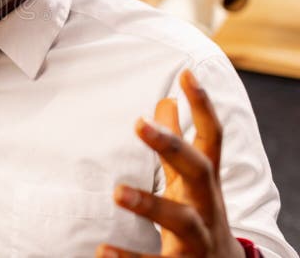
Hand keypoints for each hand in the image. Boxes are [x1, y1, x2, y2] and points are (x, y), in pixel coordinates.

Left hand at [96, 70, 244, 257]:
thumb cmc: (200, 217)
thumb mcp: (189, 181)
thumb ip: (175, 145)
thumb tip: (165, 101)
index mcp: (204, 182)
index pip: (210, 139)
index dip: (203, 106)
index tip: (186, 74)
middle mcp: (206, 207)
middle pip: (199, 171)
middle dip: (173, 146)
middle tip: (139, 123)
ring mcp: (198, 239)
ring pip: (181, 220)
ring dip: (150, 204)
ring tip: (117, 192)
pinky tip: (102, 250)